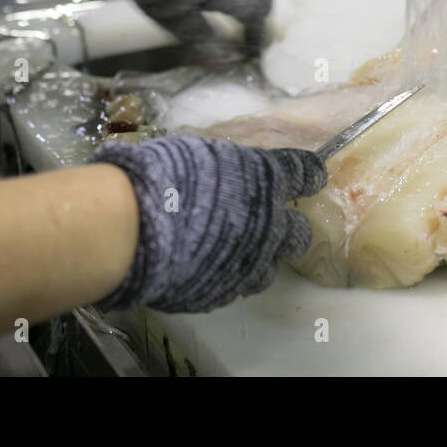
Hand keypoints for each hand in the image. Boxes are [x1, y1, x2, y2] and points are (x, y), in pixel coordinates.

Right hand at [91, 136, 326, 312]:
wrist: (134, 227)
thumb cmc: (164, 176)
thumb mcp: (201, 152)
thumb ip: (227, 167)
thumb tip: (228, 170)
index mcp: (268, 181)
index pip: (303, 174)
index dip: (309, 174)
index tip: (312, 176)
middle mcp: (269, 227)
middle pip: (299, 233)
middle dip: (289, 228)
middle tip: (271, 222)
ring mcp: (247, 266)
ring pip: (269, 269)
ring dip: (259, 258)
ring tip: (237, 251)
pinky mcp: (221, 293)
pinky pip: (233, 286)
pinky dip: (225, 276)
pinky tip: (206, 267)